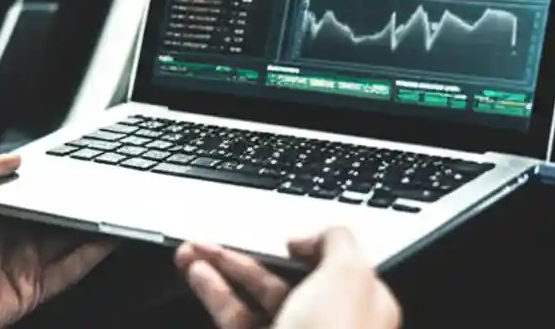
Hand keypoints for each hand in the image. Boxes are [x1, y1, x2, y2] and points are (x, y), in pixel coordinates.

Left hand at [0, 146, 115, 328]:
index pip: (28, 195)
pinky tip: (106, 239)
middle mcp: (8, 240)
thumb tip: (11, 157)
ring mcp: (21, 265)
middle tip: (100, 185)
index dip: (50, 183)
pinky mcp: (30, 289)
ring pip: (67, 242)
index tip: (73, 168)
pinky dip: (90, 256)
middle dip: (76, 202)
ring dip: (90, 226)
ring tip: (113, 206)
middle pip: (52, 217)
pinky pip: (68, 270)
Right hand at [175, 228, 399, 328]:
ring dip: (222, 269)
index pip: (335, 268)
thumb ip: (337, 242)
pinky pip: (235, 318)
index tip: (280, 235)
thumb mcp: (350, 274)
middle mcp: (326, 326)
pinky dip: (215, 293)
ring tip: (193, 249)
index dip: (308, 248)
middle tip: (222, 235)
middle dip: (252, 255)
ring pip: (253, 298)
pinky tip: (198, 273)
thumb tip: (309, 238)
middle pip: (285, 280)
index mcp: (361, 307)